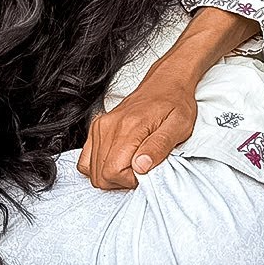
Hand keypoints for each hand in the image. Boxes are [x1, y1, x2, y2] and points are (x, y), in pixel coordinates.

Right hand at [77, 65, 197, 189]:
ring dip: (110, 174)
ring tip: (130, 164)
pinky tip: (116, 161)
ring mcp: (101, 126)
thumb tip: (141, 167)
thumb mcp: (179, 126)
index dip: (130, 181)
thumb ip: (159, 147)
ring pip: (90, 169)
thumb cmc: (175, 104)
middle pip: (99, 175)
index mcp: (129, 128)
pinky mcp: (97, 127)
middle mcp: (110, 126)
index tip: (144, 173)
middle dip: (120, 181)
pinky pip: (85, 158)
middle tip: (139, 170)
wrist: (166, 83)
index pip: (113, 172)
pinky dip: (98, 166)